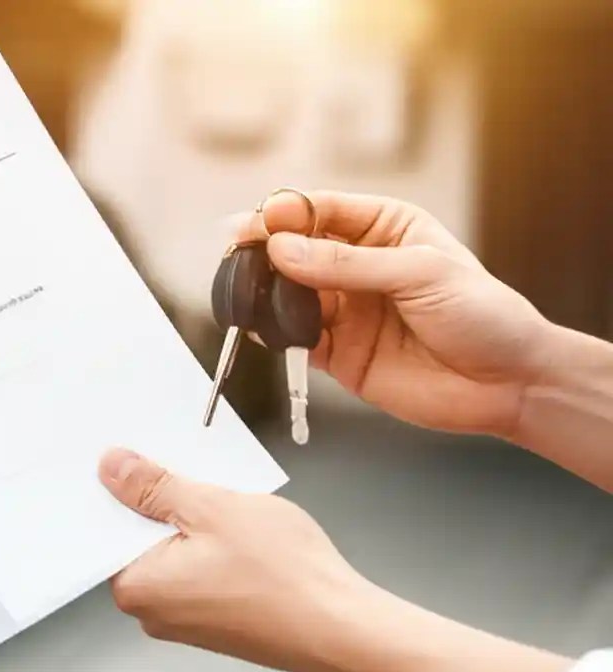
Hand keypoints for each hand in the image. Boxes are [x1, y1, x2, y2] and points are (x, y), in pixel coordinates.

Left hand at [97, 448, 365, 671]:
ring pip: (173, 549)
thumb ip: (154, 486)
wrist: (340, 626)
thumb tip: (113, 468)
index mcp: (137, 587)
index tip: (129, 458)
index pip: (104, 528)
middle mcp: (153, 610)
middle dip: (159, 500)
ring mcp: (186, 617)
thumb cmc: (283, 577)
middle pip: (138, 537)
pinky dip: (211, 542)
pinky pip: (198, 567)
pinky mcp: (215, 616)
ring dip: (191, 519)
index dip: (118, 487)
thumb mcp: (209, 508)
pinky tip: (239, 528)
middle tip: (187, 472)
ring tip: (224, 501)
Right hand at [251, 191, 550, 437]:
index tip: (260, 222)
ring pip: (287, 293)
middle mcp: (358, 266)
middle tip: (239, 253)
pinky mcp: (337, 352)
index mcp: (384, 229)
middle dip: (264, 250)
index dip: (286, 214)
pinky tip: (264, 329)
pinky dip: (274, 334)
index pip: (321, 210)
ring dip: (265, 292)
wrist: (510, 384)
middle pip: (294, 249)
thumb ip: (347, 264)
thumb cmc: (485, 316)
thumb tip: (283, 249)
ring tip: (248, 292)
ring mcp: (345, 309)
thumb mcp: (420, 275)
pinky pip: (293, 339)